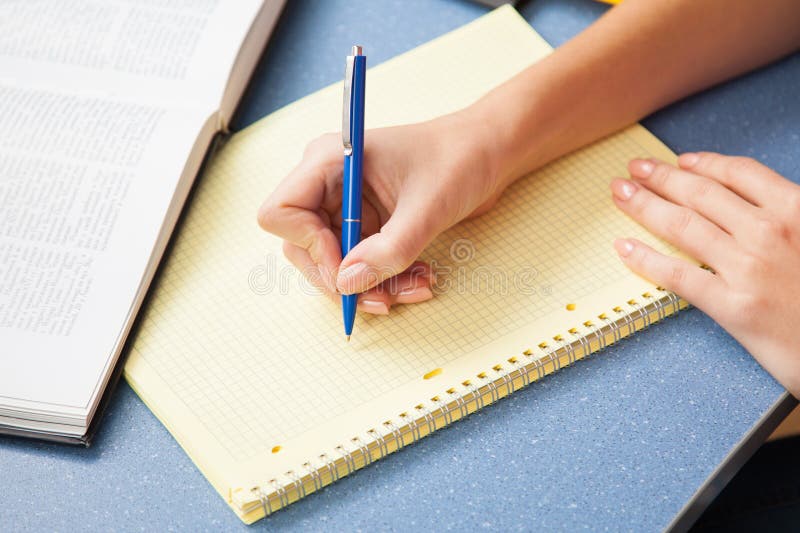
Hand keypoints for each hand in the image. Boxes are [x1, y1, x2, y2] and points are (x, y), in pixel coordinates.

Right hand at [257, 111, 505, 313]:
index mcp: (330, 161)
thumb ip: (388, 250)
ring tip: (418, 287)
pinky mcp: (365, 223)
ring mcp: (345, 205)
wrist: (489, 153)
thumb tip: (347, 284)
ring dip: (372, 286)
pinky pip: (360, 265)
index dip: (309, 246)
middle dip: (344, 280)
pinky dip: (386, 280)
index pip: (281, 213)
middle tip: (384, 299)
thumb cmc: (460, 159)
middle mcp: (328, 184)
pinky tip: (420, 278)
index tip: (349, 266)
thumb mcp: (428, 208)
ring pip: (334, 264)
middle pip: (303, 248)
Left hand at [610, 152, 799, 395]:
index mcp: (796, 209)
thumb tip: (745, 205)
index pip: (739, 174)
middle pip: (701, 194)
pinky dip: (646, 259)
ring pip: (682, 226)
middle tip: (634, 169)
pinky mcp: (734, 306)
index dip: (702, 163)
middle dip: (661, 177)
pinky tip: (625, 248)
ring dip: (644, 205)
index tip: (677, 160)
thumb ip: (787, 217)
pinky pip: (679, 275)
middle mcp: (769, 233)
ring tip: (621, 194)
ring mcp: (748, 269)